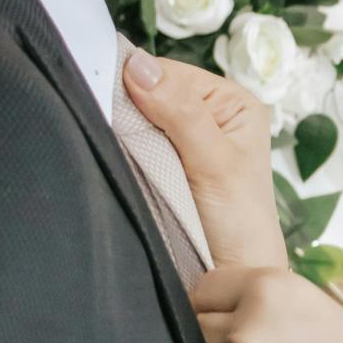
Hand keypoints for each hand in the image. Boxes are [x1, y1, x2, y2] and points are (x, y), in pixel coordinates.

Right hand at [120, 50, 287, 270]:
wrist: (234, 278)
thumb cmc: (240, 225)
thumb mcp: (216, 163)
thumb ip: (181, 113)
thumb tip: (138, 65)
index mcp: (230, 102)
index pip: (168, 73)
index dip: (135, 81)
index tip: (105, 97)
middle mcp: (205, 115)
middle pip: (148, 94)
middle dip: (125, 110)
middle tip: (103, 129)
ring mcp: (179, 142)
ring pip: (133, 122)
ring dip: (117, 134)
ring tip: (104, 148)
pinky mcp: (158, 168)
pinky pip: (128, 149)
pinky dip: (117, 155)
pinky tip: (107, 160)